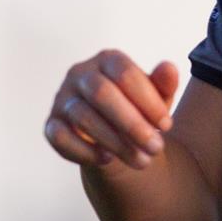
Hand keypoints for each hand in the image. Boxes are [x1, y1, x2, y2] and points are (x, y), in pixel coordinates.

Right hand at [44, 50, 178, 171]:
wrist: (113, 134)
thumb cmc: (136, 109)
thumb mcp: (156, 98)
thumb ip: (164, 83)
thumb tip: (170, 69)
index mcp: (107, 60)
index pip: (124, 73)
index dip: (147, 101)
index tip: (166, 126)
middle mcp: (80, 74)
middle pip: (102, 93)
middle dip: (132, 124)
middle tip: (156, 148)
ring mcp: (62, 98)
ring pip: (83, 117)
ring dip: (116, 143)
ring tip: (141, 160)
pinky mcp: (51, 124)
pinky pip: (60, 137)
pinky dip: (85, 151)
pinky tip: (107, 159)